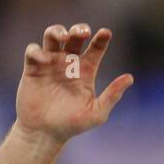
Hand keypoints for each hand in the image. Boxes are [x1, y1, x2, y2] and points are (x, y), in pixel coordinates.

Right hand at [15, 23, 132, 143]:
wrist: (44, 133)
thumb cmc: (72, 125)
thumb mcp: (97, 113)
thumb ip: (112, 95)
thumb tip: (130, 78)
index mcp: (86, 71)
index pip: (96, 49)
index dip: (101, 39)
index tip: (106, 33)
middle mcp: (68, 63)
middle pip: (74, 37)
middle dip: (79, 30)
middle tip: (83, 32)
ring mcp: (50, 64)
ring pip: (52, 37)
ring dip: (57, 31)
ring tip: (63, 36)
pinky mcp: (32, 68)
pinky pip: (33, 51)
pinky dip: (37, 50)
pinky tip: (44, 59)